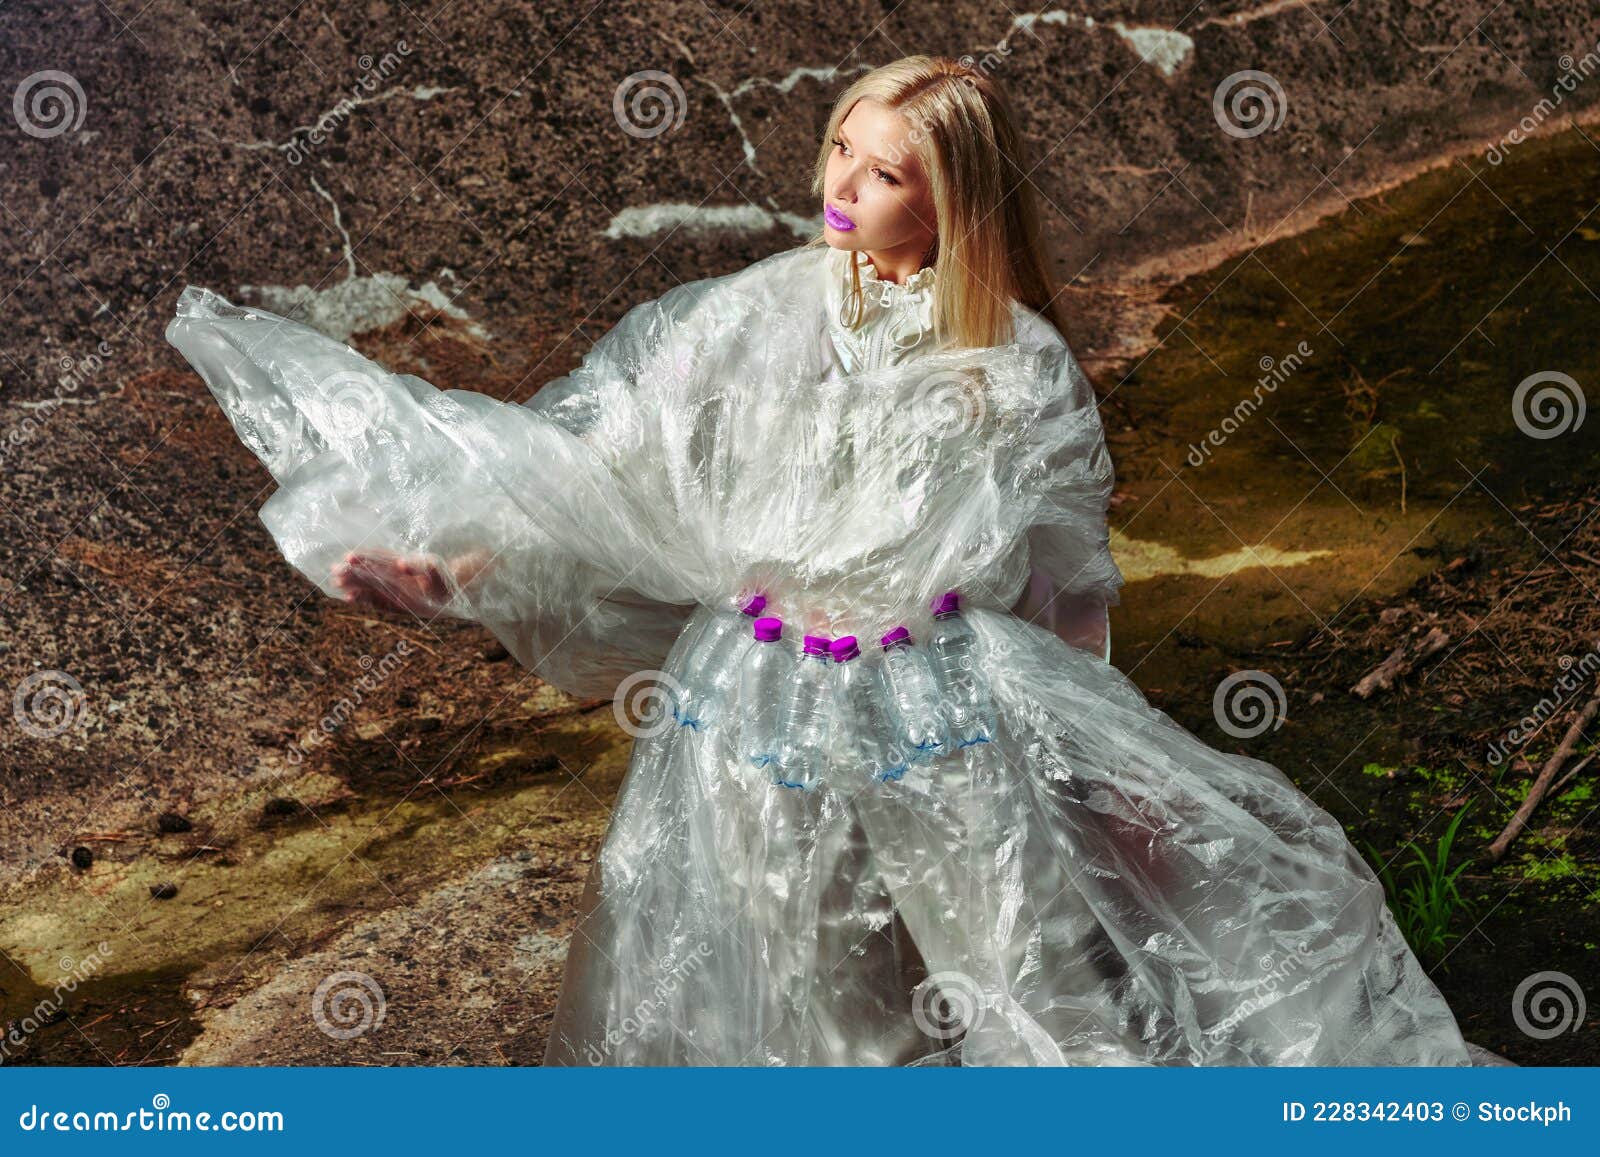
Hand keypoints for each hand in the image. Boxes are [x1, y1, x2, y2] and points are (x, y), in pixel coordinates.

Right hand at [331, 549, 450, 615]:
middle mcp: (390, 574)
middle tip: (334, 570)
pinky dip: (360, 598)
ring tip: (336, 582)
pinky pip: (372, 600)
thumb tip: (401, 564)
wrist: (450, 595)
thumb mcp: (436, 568)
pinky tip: (348, 598)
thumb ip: (421, 565)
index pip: (378, 558)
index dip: (365, 557)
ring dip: (351, 583)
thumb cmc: (444, 578)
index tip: (350, 557)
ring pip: (366, 584)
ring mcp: (388, 588)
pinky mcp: (389, 603)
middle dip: (351, 570)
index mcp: (399, 563)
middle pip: (367, 570)